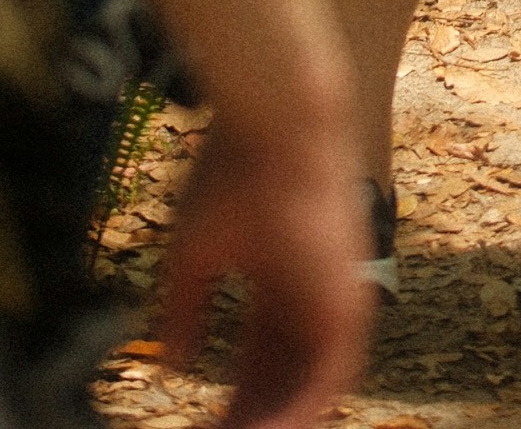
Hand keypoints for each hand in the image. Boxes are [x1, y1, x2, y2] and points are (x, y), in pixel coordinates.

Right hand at [162, 106, 368, 428]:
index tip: (204, 425)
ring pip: (310, 389)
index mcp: (282, 281)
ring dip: (276, 422)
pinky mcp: (348, 304)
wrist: (277, 122)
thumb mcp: (195, 251)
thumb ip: (187, 311)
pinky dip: (298, 414)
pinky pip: (329, 382)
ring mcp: (335, 301)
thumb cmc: (233, 169)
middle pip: (285, 382)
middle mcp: (313, 296)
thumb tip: (172, 365)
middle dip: (254, 418)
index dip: (234, 398)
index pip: (260, 358)